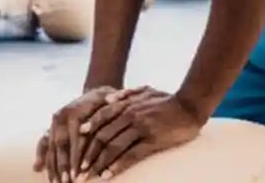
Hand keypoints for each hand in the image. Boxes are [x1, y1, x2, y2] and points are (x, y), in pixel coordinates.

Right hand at [36, 86, 120, 181]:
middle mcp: (60, 118)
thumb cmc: (106, 100)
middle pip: (60, 145)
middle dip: (62, 165)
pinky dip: (41, 155)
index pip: (75, 138)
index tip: (78, 172)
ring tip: (54, 182)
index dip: (76, 156)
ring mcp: (54, 123)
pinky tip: (37, 168)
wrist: (95, 92)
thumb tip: (107, 107)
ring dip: (52, 165)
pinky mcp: (52, 127)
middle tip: (66, 182)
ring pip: (51, 146)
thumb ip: (108, 104)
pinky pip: (44, 141)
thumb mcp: (109, 100)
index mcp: (74, 113)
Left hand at [77, 87, 204, 178]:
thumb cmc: (167, 99)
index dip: (85, 135)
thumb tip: (107, 98)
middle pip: (101, 136)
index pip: (98, 119)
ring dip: (98, 162)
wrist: (190, 105)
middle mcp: (128, 115)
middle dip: (87, 154)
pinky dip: (117, 166)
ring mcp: (140, 128)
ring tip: (89, 175)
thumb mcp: (144, 90)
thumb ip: (125, 94)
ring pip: (113, 147)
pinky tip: (108, 175)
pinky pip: (131, 155)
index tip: (75, 148)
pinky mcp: (152, 140)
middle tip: (77, 169)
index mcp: (125, 104)